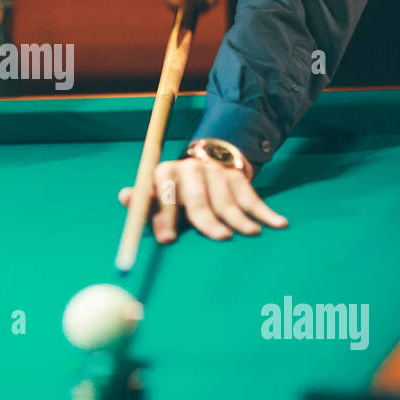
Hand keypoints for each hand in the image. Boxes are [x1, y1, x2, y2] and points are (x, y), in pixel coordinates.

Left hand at [117, 156, 286, 242]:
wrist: (206, 158)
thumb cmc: (176, 190)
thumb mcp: (156, 193)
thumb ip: (142, 202)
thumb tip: (123, 197)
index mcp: (163, 174)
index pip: (163, 195)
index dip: (164, 218)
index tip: (167, 240)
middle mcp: (189, 168)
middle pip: (197, 199)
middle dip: (207, 222)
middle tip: (219, 238)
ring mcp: (215, 171)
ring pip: (226, 200)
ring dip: (239, 219)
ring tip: (249, 234)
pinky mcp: (237, 175)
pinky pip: (251, 197)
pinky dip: (264, 212)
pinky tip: (277, 223)